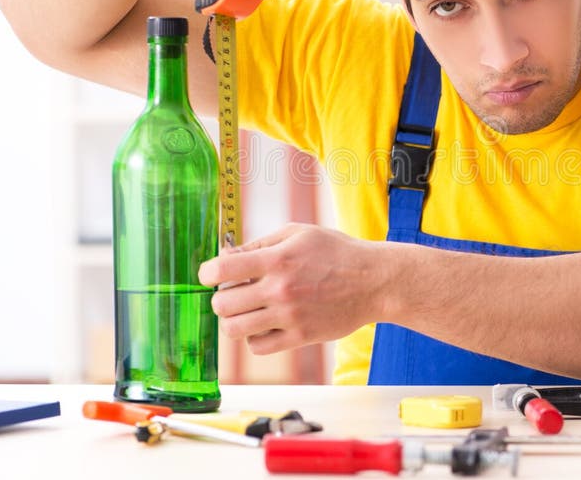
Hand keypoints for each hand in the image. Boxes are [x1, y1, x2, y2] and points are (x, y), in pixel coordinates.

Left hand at [199, 224, 387, 353]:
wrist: (373, 281)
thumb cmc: (336, 252)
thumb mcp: (298, 233)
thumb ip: (260, 243)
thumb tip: (225, 256)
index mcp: (277, 258)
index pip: (222, 269)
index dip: (207, 272)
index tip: (210, 274)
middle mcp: (280, 289)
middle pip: (223, 304)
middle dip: (221, 297)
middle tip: (233, 293)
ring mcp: (289, 316)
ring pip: (234, 329)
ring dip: (234, 320)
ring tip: (246, 311)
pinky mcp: (300, 337)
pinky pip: (258, 347)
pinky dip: (254, 337)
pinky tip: (264, 324)